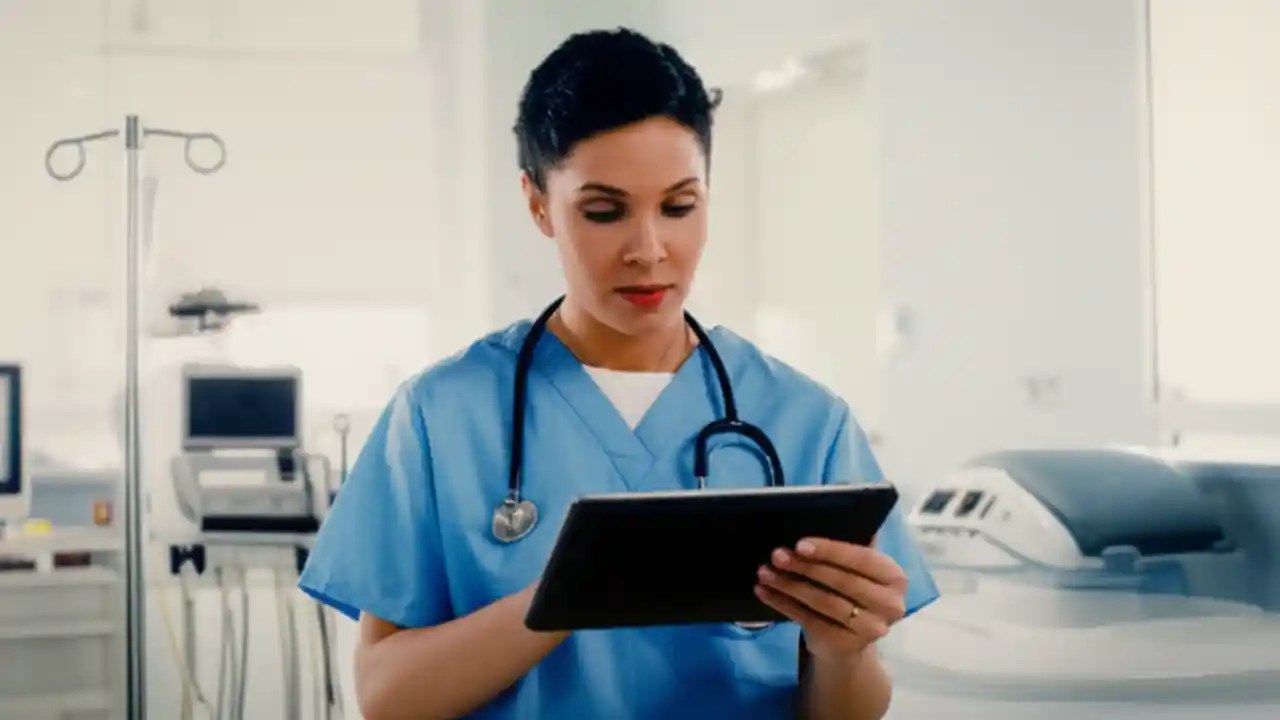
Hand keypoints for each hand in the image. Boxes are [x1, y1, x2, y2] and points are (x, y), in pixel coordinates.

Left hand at [753, 536, 907, 662]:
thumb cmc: (851, 594)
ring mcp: (870, 629)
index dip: (830, 550)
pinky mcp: (845, 646)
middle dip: (804, 567)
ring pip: (822, 601)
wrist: (849, 642)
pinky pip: (808, 620)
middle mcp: (890, 605)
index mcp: (895, 577)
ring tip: (765, 572)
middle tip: (776, 555)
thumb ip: (852, 542)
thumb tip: (832, 506)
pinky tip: (764, 592)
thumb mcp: (858, 569)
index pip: (862, 559)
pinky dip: (783, 604)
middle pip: (841, 581)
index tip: (800, 543)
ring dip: (789, 585)